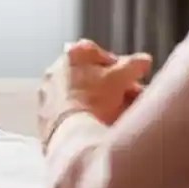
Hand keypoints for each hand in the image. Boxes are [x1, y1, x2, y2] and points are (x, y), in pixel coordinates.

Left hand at [37, 39, 151, 137]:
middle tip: (129, 99)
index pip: (98, 53)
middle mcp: (55, 70)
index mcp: (72, 54)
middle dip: (112, 87)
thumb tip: (143, 60)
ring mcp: (47, 94)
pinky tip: (98, 127)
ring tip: (117, 116)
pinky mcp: (45, 117)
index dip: (119, 66)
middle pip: (89, 75)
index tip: (131, 78)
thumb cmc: (95, 99)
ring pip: (80, 95)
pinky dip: (83, 117)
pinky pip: (70, 113)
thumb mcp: (122, 77)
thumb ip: (134, 65)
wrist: (72, 134)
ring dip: (99, 102)